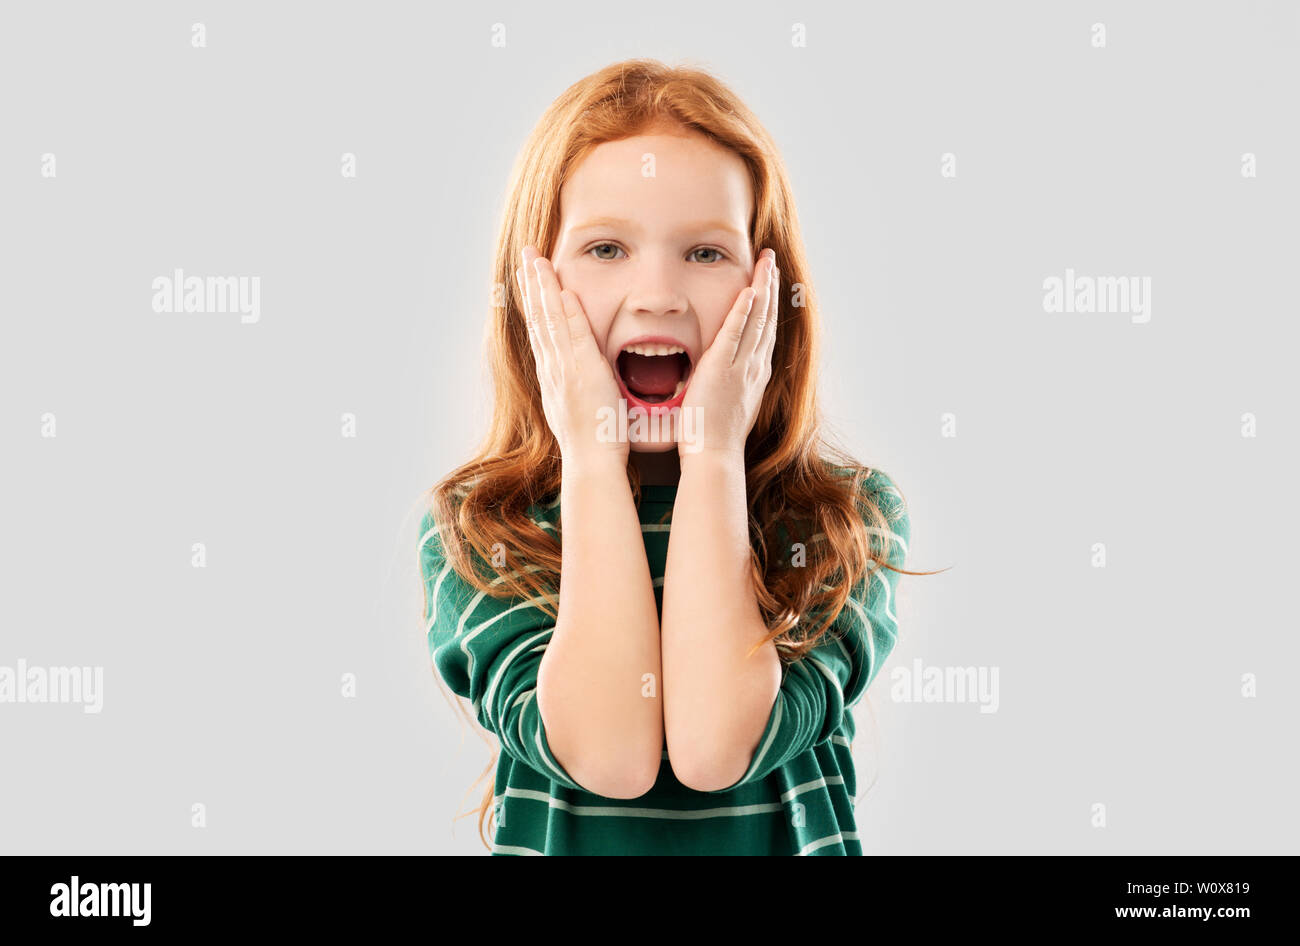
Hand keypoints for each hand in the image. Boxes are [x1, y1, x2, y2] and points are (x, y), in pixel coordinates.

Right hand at [515, 246, 627, 469]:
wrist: (591, 460)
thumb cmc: (593, 441)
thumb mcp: (578, 408)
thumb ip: (576, 388)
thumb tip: (577, 380)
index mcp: (553, 375)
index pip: (541, 330)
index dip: (534, 302)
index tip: (529, 279)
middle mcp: (552, 368)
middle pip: (537, 317)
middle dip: (530, 284)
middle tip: (525, 255)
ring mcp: (563, 367)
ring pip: (548, 319)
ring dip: (541, 286)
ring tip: (534, 258)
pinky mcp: (579, 370)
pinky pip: (570, 332)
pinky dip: (564, 309)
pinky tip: (561, 287)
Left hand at [678, 248, 778, 457]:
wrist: (714, 456)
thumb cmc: (713, 438)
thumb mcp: (728, 405)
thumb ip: (727, 385)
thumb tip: (719, 377)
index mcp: (754, 375)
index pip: (765, 331)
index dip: (768, 305)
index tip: (769, 283)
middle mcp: (754, 367)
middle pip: (767, 318)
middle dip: (771, 286)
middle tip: (771, 260)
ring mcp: (741, 367)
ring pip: (758, 320)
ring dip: (762, 288)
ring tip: (766, 263)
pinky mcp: (722, 369)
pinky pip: (736, 334)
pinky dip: (744, 311)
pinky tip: (749, 291)